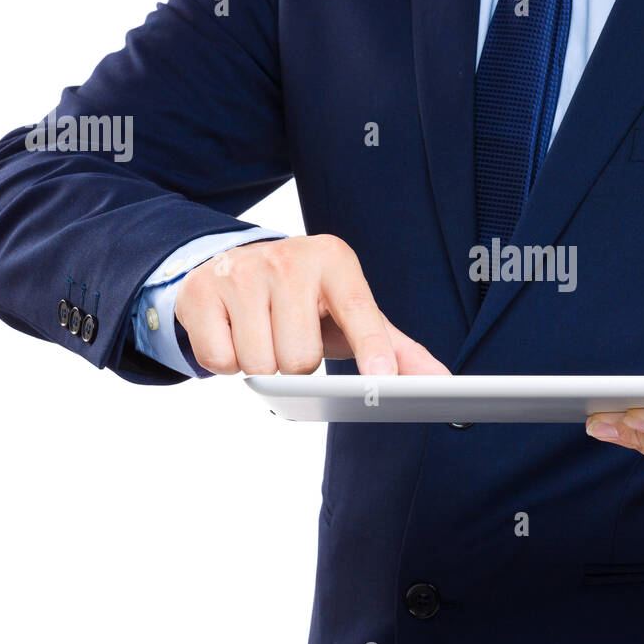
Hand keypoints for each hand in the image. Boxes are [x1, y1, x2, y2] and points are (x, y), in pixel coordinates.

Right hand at [175, 234, 448, 375]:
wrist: (238, 265)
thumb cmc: (309, 299)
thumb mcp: (354, 314)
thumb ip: (399, 350)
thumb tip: (443, 385)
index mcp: (335, 260)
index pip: (359, 313)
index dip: (371, 349)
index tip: (382, 380)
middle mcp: (289, 259)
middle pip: (301, 359)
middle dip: (297, 366)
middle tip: (292, 338)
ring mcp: (240, 271)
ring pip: (259, 364)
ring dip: (262, 365)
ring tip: (264, 334)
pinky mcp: (200, 291)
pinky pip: (219, 361)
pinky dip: (226, 362)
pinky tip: (234, 333)